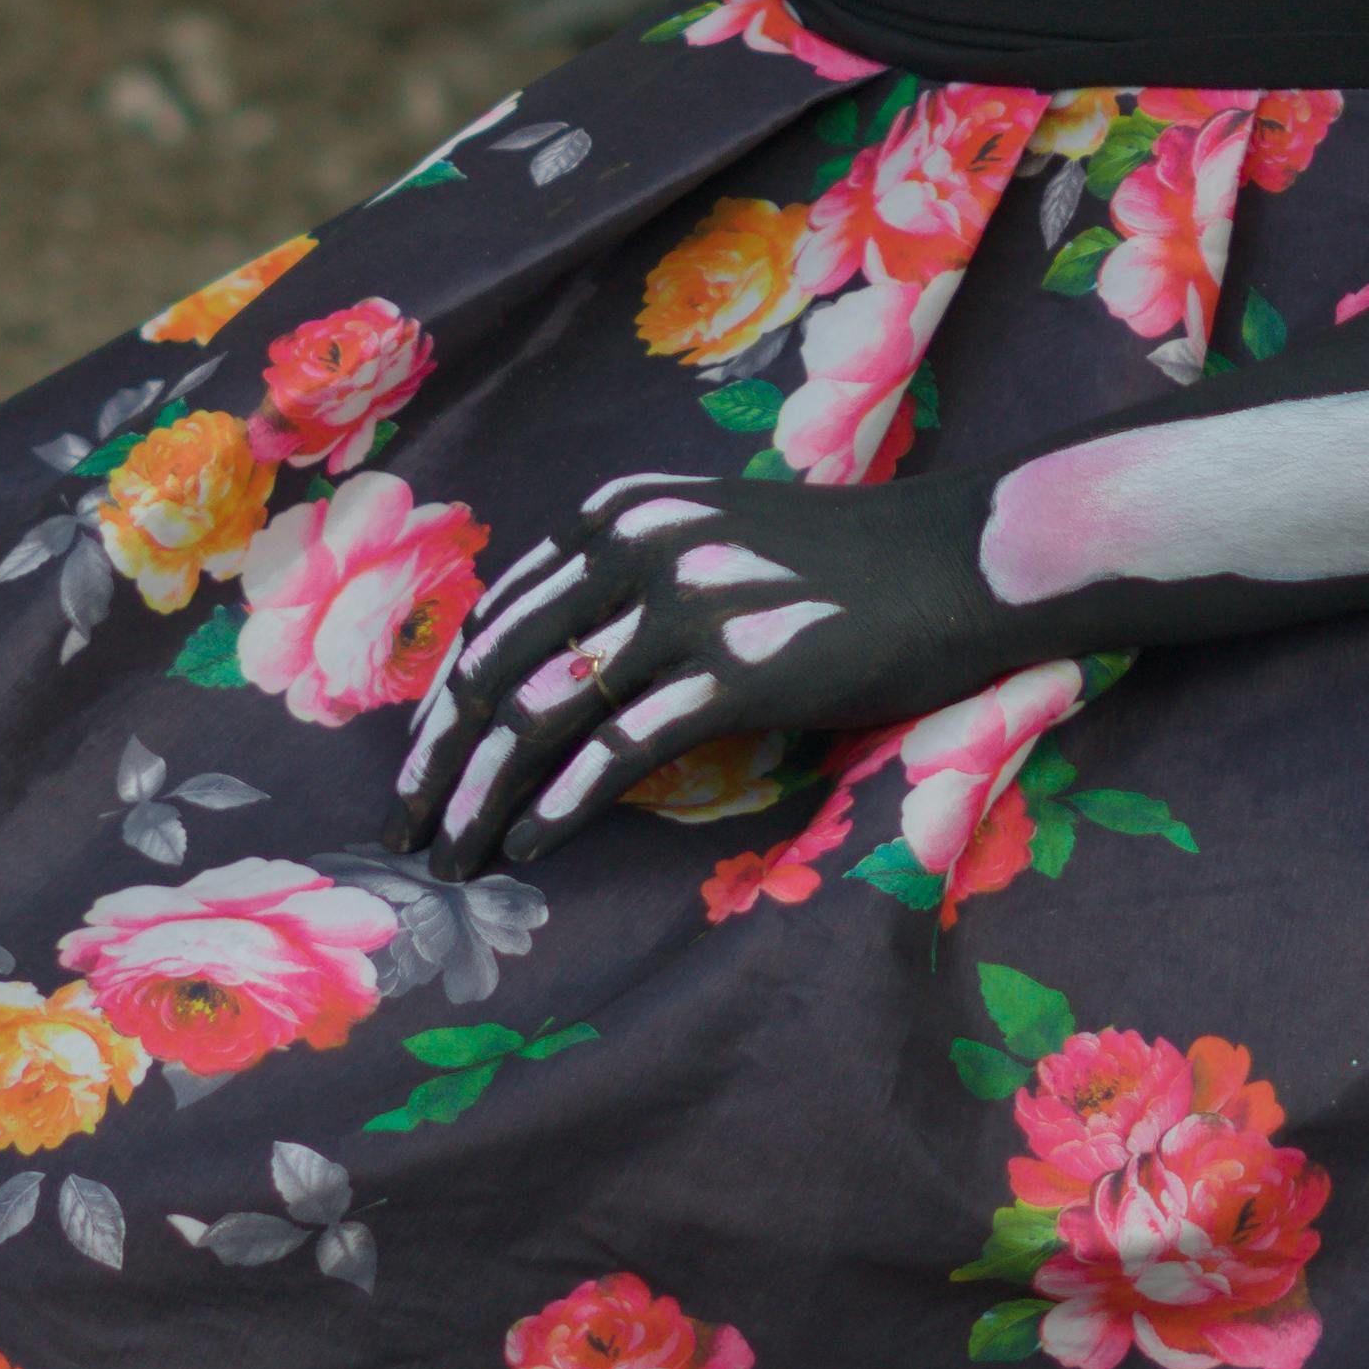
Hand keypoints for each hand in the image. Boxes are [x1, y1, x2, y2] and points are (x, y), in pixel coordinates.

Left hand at [384, 467, 1007, 875]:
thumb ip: (629, 578)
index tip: (418, 768)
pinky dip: (559, 806)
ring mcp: (689, 604)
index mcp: (624, 509)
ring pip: (545, 714)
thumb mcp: (714, 537)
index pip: (498, 617)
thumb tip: (544, 666)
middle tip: (406, 831)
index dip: (445, 702)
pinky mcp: (739, 670)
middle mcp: (641, 544)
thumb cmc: (845, 562)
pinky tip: (530, 847)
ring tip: (453, 859)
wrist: (963, 561)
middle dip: (441, 759)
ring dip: (484, 797)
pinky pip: (619, 750)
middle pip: (501, 666)